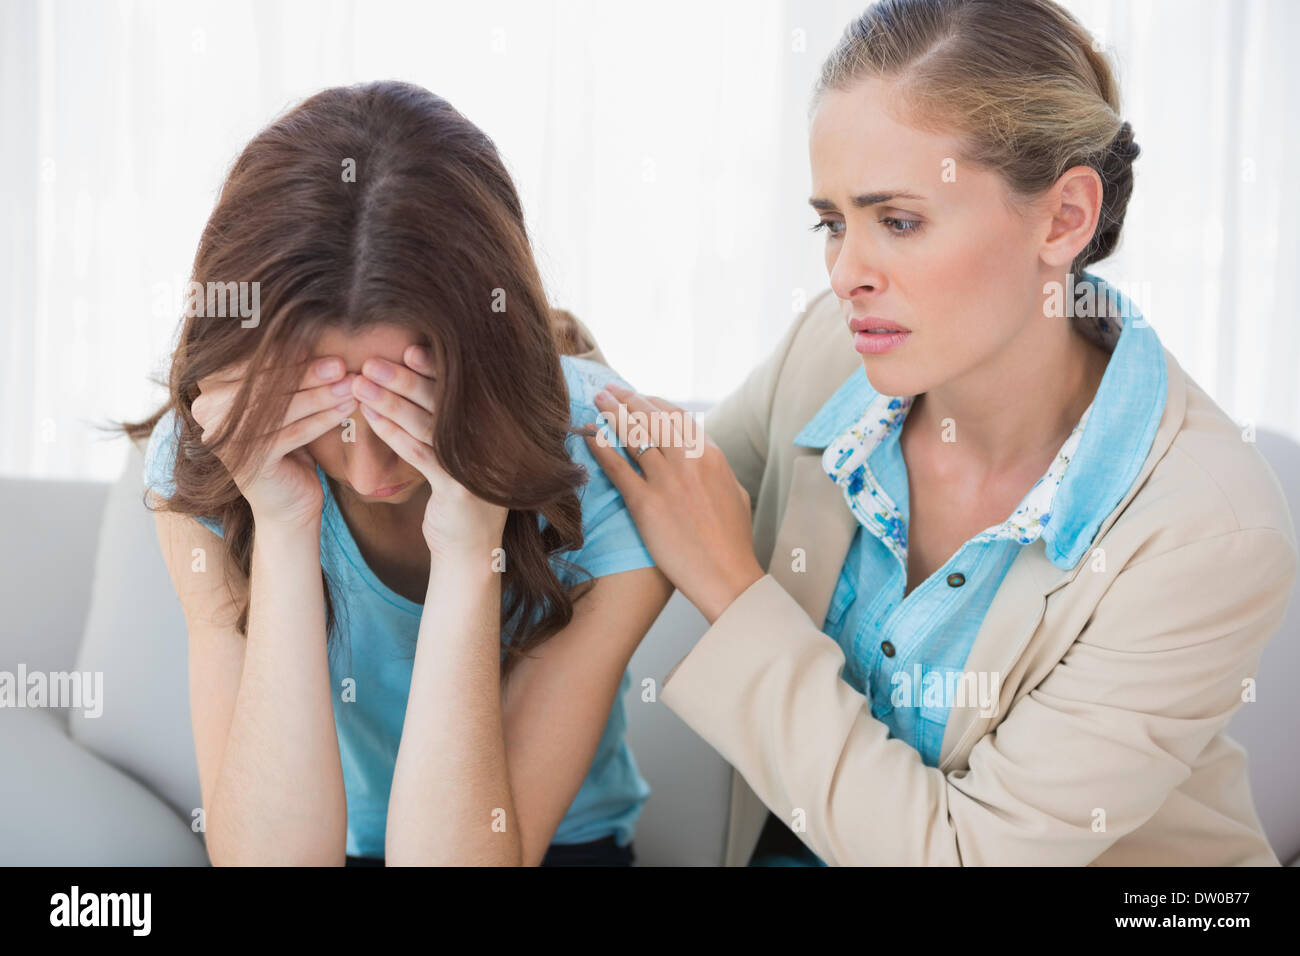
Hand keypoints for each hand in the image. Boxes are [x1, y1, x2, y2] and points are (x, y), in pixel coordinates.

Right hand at [192, 357, 357, 529]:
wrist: (290, 503)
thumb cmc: (289, 445)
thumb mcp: (284, 403)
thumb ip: (284, 372)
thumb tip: (309, 323)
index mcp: (211, 391)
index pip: (251, 364)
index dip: (288, 353)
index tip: (323, 340)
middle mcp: (208, 414)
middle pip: (265, 386)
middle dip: (307, 374)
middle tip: (341, 364)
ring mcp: (225, 441)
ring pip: (281, 410)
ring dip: (320, 395)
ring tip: (351, 385)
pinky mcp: (249, 464)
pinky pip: (292, 434)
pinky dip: (322, 419)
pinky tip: (347, 409)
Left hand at [352, 345, 507, 562]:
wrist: (471, 550)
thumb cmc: (459, 494)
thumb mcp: (461, 454)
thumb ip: (451, 419)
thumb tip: (420, 374)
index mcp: (498, 428)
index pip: (464, 389)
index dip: (436, 367)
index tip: (408, 349)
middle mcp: (494, 442)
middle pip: (443, 401)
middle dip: (405, 379)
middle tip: (373, 362)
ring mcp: (478, 465)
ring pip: (427, 424)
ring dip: (390, 401)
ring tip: (360, 384)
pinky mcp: (459, 488)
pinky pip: (419, 453)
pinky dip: (392, 432)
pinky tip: (369, 417)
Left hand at [583, 383, 764, 623]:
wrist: (727, 575)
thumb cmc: (734, 541)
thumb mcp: (736, 492)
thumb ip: (716, 469)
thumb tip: (705, 457)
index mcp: (711, 455)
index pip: (677, 416)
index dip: (653, 403)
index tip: (637, 398)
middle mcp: (688, 460)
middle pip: (651, 418)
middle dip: (627, 399)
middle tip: (609, 390)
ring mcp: (666, 480)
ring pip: (633, 435)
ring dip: (611, 414)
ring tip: (596, 401)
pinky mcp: (646, 504)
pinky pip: (617, 468)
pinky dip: (601, 448)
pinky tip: (589, 436)